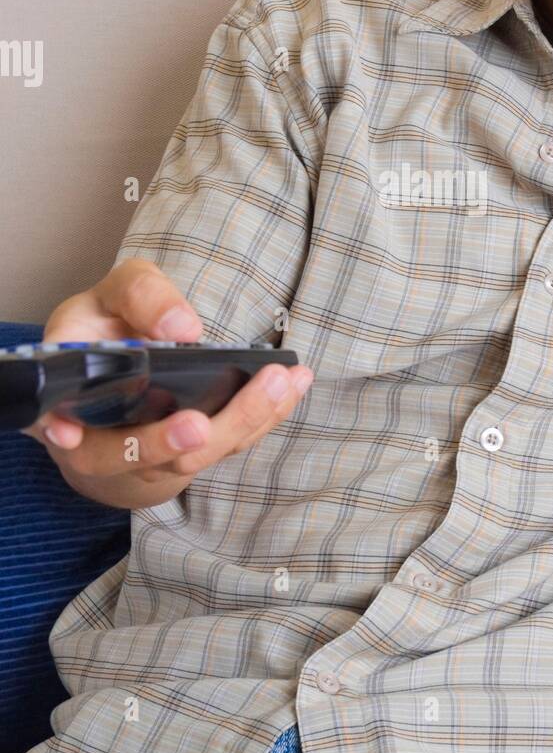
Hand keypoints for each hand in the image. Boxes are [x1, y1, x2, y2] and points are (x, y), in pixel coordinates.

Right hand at [23, 257, 313, 509]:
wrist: (123, 373)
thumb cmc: (111, 325)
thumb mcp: (115, 294)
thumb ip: (142, 296)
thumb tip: (179, 329)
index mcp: (69, 401)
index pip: (56, 423)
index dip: (59, 430)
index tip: (67, 433)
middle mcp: (104, 442)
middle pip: (139, 456)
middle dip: (175, 439)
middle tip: (207, 418)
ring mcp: (152, 457)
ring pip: (193, 458)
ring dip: (242, 422)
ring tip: (282, 381)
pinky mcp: (193, 453)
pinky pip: (227, 444)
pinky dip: (265, 415)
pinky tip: (295, 382)